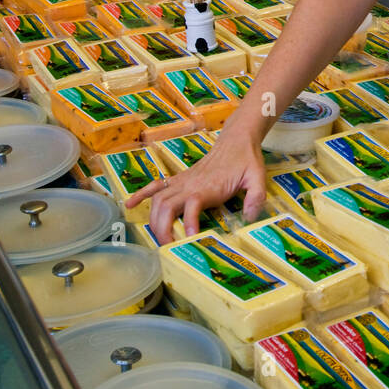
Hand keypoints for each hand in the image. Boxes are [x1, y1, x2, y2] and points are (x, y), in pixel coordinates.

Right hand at [126, 127, 267, 244]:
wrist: (236, 140)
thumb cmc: (246, 160)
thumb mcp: (257, 178)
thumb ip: (255, 197)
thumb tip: (249, 217)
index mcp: (208, 187)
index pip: (192, 205)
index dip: (188, 222)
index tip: (188, 238)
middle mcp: (190, 184)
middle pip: (167, 206)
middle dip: (163, 228)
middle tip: (168, 247)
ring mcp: (182, 181)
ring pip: (158, 200)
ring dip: (153, 219)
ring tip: (157, 238)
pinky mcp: (179, 179)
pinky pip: (156, 185)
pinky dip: (141, 194)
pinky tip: (130, 204)